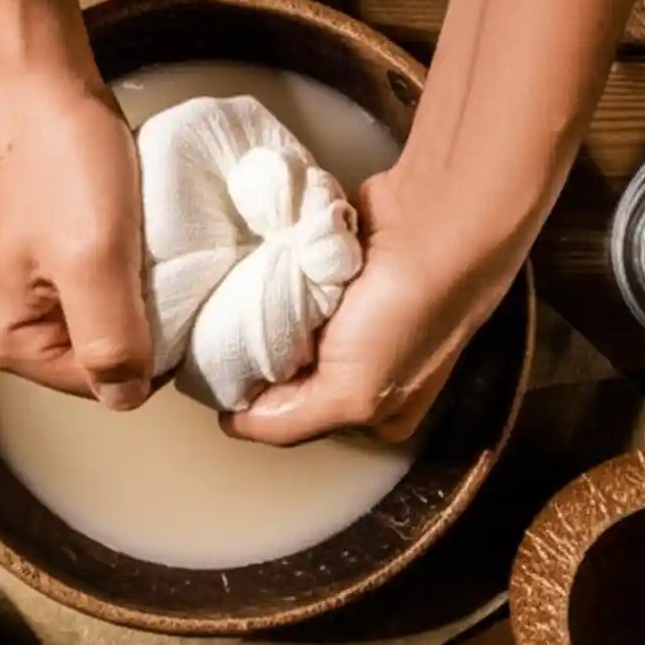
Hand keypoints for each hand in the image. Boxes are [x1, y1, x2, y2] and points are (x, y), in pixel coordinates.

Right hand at [0, 74, 153, 409]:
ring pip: (113, 318)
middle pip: (106, 356)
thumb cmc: (60, 162)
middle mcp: (10, 326)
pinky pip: (106, 284)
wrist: (39, 79)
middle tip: (160, 264)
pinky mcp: (51, 255)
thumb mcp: (93, 262)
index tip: (171, 296)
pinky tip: (139, 233)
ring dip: (141, 290)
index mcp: (6, 343)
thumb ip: (111, 343)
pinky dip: (131, 266)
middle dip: (143, 320)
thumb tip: (127, 398)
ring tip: (150, 245)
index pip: (106, 386)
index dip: (150, 349)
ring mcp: (30, 290)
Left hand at [221, 164, 522, 443]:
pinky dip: (270, 277)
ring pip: (281, 325)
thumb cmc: (404, 314)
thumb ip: (289, 420)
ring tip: (229, 300)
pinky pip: (287, 283)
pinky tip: (251, 271)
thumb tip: (232, 423)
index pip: (288, 417)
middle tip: (221, 333)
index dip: (248, 401)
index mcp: (370, 410)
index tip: (209, 375)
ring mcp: (351, 316)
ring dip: (259, 313)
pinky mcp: (337, 271)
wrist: (435, 220)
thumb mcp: (353, 394)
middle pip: (281, 371)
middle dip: (253, 354)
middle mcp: (361, 367)